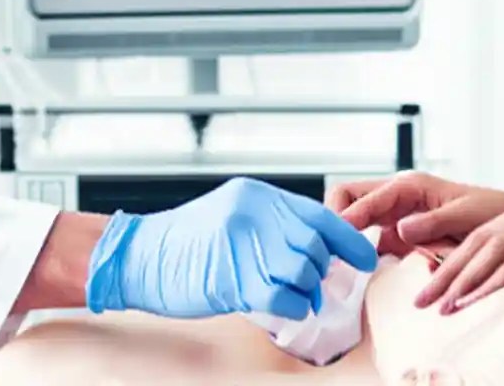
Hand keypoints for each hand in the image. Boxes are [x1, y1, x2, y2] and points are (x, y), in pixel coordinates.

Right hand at [86, 177, 377, 320]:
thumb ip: (274, 224)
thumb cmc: (188, 242)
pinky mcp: (229, 278)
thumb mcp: (234, 214)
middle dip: (324, 270)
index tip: (366, 257)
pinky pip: (281, 296)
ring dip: (309, 291)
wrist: (137, 256)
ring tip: (301, 298)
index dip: (348, 239)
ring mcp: (240, 244)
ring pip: (301, 271)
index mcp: (258, 195)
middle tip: (323, 284)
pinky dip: (293, 306)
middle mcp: (252, 214)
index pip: (319, 215)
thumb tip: (320, 246)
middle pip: (313, 245)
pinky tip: (288, 308)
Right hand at [327, 171, 503, 256]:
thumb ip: (433, 221)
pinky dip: (359, 255)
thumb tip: (399, 229)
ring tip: (333, 267)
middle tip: (326, 254)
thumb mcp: (467, 214)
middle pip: (347, 201)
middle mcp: (397, 198)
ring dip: (342, 240)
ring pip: (354, 221)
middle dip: (333, 223)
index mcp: (409, 186)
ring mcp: (396, 217)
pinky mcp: (401, 238)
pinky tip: (356, 275)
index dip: (342, 219)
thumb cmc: (495, 214)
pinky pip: (370, 243)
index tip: (331, 243)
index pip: (359, 196)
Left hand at [415, 194, 503, 313]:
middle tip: (420, 299)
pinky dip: (491, 284)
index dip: (448, 256)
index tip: (428, 280)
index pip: (478, 230)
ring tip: (440, 306)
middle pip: (475, 239)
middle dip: (443, 271)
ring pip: (490, 251)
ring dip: (461, 279)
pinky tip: (474, 301)